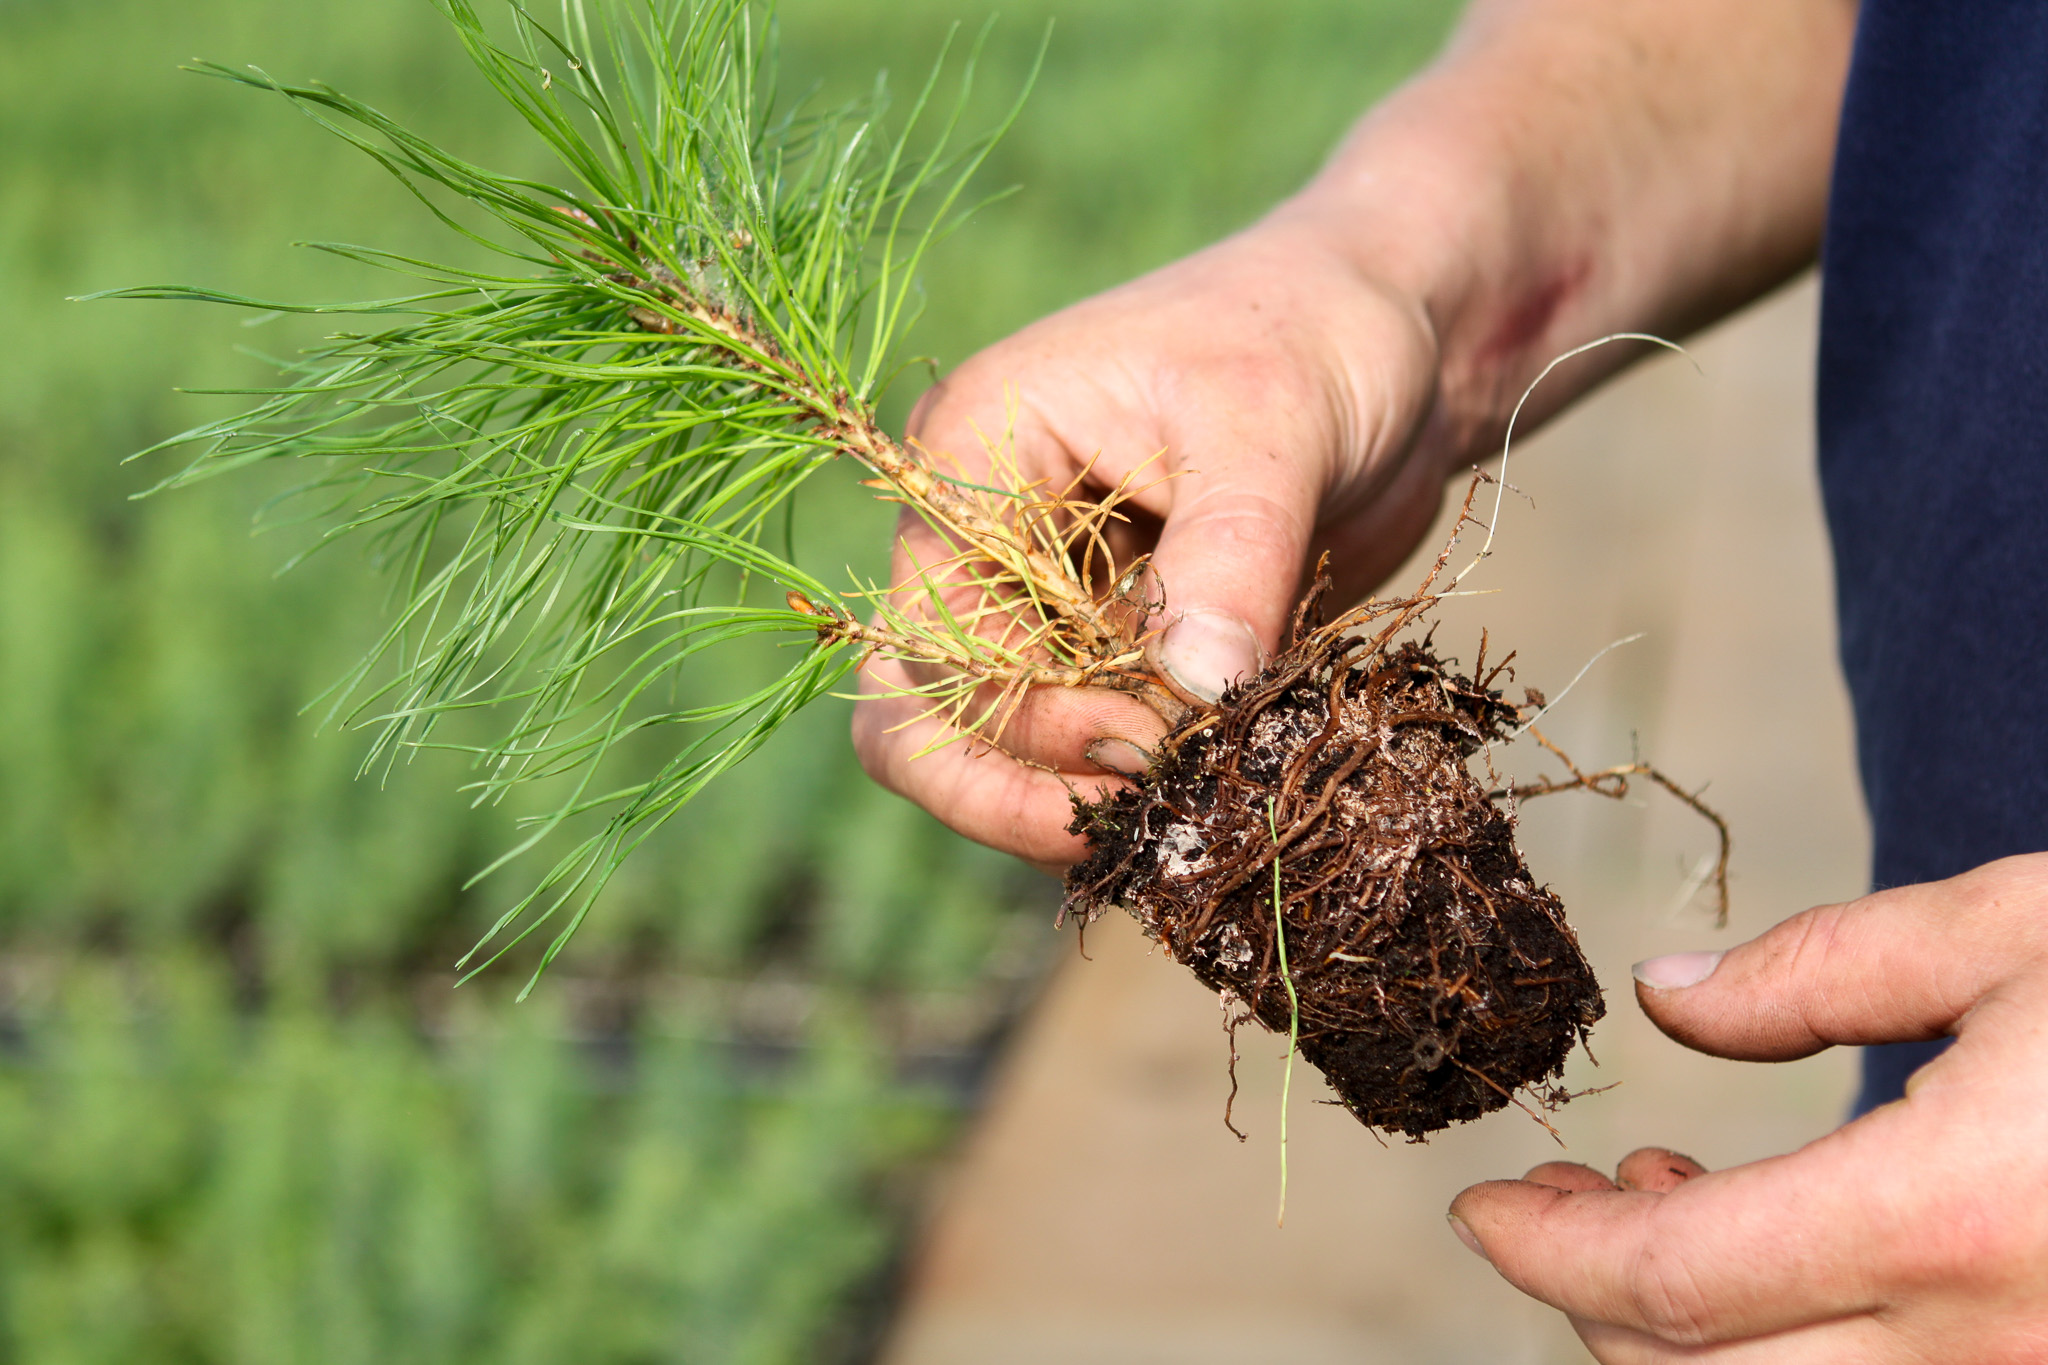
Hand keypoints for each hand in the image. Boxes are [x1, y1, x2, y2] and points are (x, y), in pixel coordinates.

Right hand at [852, 216, 1452, 869]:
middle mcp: (977, 536)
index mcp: (973, 453)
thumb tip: (1195, 690)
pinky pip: (1071, 755)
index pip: (938, 631)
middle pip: (915, 711)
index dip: (1033, 712)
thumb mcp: (1277, 427)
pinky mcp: (1106, 652)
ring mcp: (1035, 603)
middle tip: (1146, 813)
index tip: (1163, 734)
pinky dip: (1123, 794)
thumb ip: (1231, 557)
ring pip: (980, 752)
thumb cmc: (1317, 337)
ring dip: (1062, 806)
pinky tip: (1205, 802)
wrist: (1393, 342)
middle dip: (1012, 787)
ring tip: (1177, 820)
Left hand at [1448, 854, 2047, 1362]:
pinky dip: (1791, 1334)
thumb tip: (1667, 998)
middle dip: (1590, 1296)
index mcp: (1946, 1219)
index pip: (1676, 1279)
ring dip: (1686, 1320)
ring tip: (1653, 1187)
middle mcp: (1992, 1342)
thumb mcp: (2007, 932)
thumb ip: (1817, 972)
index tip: (1477, 1209)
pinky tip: (1772, 1230)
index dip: (1548, 1252)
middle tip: (1546, 1200)